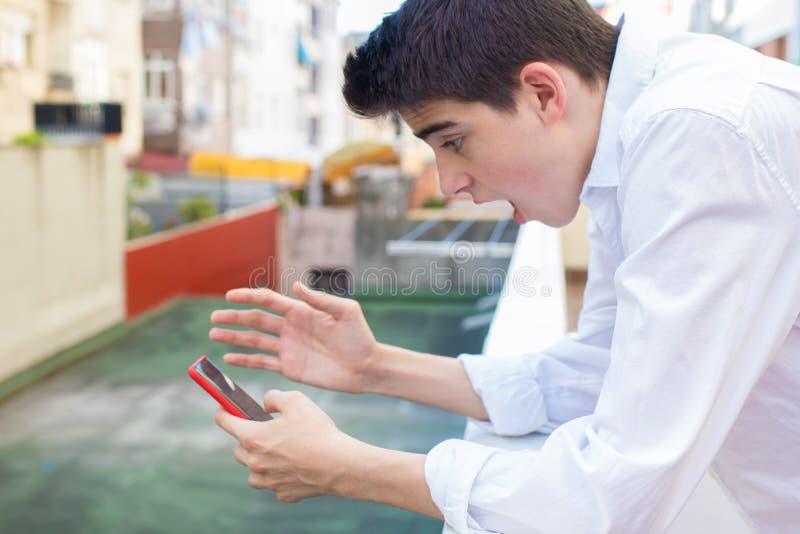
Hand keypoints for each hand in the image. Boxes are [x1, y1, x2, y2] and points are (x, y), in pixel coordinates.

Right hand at [209, 283, 378, 393]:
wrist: (367, 368)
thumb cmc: (360, 337)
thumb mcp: (346, 312)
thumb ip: (322, 300)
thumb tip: (297, 286)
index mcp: (301, 311)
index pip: (268, 301)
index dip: (249, 297)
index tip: (230, 296)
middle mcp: (291, 327)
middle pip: (256, 320)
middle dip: (234, 318)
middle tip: (214, 318)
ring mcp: (288, 348)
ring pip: (254, 340)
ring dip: (234, 337)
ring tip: (213, 334)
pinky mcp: (290, 368)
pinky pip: (262, 362)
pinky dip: (245, 360)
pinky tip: (229, 358)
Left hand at [216, 390, 358, 502]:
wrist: (338, 465)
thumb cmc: (317, 431)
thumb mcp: (296, 400)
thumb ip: (274, 397)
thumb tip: (266, 403)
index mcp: (253, 436)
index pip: (224, 421)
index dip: (224, 411)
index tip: (227, 408)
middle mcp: (255, 461)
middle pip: (238, 448)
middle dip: (247, 438)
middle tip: (266, 430)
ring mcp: (267, 480)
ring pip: (252, 470)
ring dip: (260, 460)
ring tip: (280, 451)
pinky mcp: (282, 493)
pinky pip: (273, 483)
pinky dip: (279, 475)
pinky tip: (295, 466)